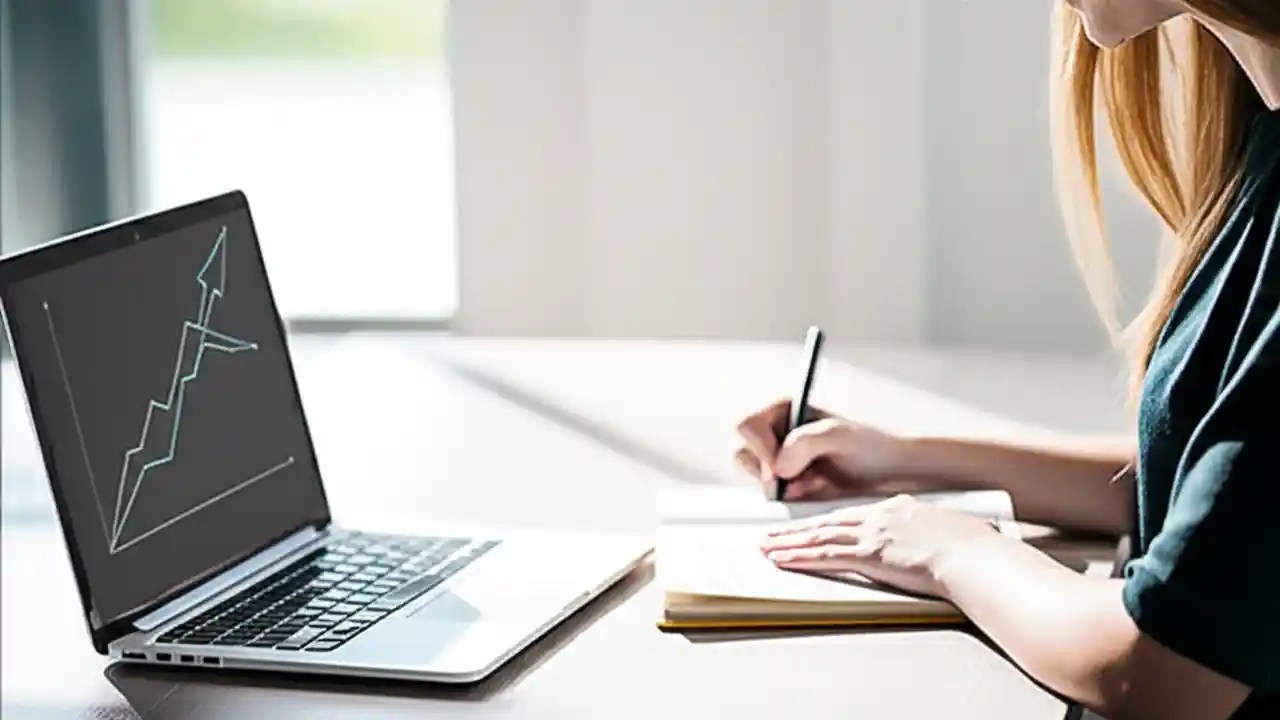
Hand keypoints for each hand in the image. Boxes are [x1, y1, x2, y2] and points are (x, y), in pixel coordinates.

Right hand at [735, 398, 906, 499]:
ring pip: (753, 474)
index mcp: (783, 408)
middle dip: (767, 472)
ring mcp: (778, 455)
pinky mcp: (785, 478)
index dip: (760, 448)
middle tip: (798, 479)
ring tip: (812, 482)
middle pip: (742, 452)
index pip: (745, 426)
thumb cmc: (872, 445)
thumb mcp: (841, 436)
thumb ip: (806, 442)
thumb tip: (778, 466)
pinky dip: (789, 495)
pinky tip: (814, 488)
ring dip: (780, 485)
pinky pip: (770, 492)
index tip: (782, 466)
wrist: (891, 469)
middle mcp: (775, 429)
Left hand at [758, 494, 1000, 598]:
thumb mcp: (949, 530)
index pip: (853, 514)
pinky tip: (783, 560)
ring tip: (767, 548)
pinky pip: (825, 555)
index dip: (828, 521)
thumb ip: (932, 533)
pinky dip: (800, 557)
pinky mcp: (869, 555)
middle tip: (774, 534)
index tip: (812, 525)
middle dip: (798, 530)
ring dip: (790, 543)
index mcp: (898, 509)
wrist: (973, 554)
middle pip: (829, 522)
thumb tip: (935, 543)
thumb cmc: (972, 547)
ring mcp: (873, 534)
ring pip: (820, 536)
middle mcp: (880, 517)